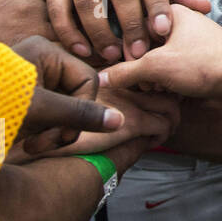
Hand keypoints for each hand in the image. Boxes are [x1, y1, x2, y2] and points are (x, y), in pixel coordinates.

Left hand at [13, 36, 122, 154]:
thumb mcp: (39, 110)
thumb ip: (80, 114)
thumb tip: (119, 121)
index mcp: (46, 52)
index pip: (87, 80)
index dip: (83, 109)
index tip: (64, 133)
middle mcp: (40, 62)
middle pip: (77, 95)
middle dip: (65, 124)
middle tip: (45, 143)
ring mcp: (30, 81)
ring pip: (63, 108)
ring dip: (53, 131)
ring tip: (33, 144)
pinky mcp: (22, 99)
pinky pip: (48, 114)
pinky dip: (42, 131)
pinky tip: (26, 142)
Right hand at [33, 88, 181, 156]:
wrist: (51, 147)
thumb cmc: (56, 129)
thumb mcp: (72, 108)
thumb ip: (90, 102)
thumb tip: (102, 106)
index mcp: (105, 78)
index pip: (140, 73)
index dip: (150, 87)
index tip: (151, 99)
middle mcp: (119, 86)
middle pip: (159, 85)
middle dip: (167, 100)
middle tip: (166, 113)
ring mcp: (128, 103)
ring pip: (169, 104)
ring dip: (170, 119)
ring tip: (164, 129)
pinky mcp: (133, 122)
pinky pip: (162, 125)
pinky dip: (163, 134)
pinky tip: (153, 141)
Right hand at [39, 0, 210, 63]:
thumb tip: (206, 7)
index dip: (158, 6)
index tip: (163, 32)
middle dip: (131, 24)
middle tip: (139, 53)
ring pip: (89, 0)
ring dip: (101, 32)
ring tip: (114, 55)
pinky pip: (59, 9)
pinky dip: (71, 32)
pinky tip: (84, 51)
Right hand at [100, 5, 221, 100]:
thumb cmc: (205, 63)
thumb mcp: (157, 67)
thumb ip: (125, 72)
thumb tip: (101, 79)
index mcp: (169, 10)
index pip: (130, 26)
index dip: (124, 52)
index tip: (127, 69)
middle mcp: (179, 20)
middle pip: (142, 43)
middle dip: (140, 68)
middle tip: (145, 84)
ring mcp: (189, 37)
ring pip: (157, 57)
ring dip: (153, 76)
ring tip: (159, 89)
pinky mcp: (198, 55)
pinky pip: (172, 65)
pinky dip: (167, 79)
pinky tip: (169, 91)